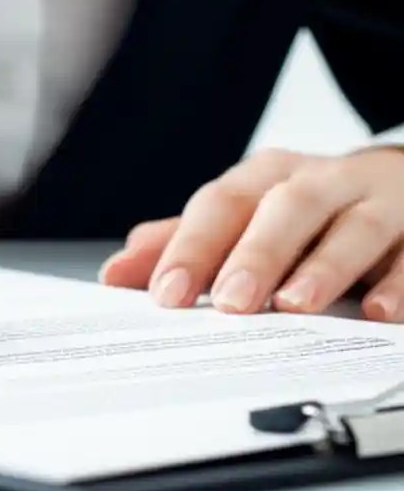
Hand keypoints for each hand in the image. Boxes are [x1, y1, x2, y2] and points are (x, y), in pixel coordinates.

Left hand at [99, 147, 403, 321]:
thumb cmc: (307, 212)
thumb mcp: (244, 218)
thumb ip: (183, 244)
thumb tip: (115, 273)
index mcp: (267, 178)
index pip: (220, 205)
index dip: (191, 248)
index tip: (166, 295)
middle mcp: (323, 182)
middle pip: (286, 207)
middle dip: (256, 254)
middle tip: (229, 301)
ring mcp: (380, 203)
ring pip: (353, 227)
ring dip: (325, 266)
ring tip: (296, 305)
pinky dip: (400, 282)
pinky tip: (380, 312)